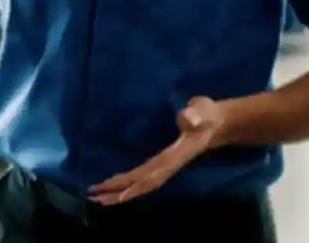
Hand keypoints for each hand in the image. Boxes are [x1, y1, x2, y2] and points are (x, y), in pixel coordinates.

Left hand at [87, 96, 225, 205]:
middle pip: (141, 184)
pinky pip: (141, 178)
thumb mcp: (202, 111)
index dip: (136, 185)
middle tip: (93, 196)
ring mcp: (164, 166)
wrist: (215, 123)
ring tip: (97, 198)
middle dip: (118, 191)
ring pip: (139, 184)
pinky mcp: (160, 164)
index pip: (152, 174)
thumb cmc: (206, 116)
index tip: (118, 195)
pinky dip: (126, 185)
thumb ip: (195, 114)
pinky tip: (112, 188)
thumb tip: (187, 117)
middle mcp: (167, 166)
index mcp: (174, 156)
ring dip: (118, 192)